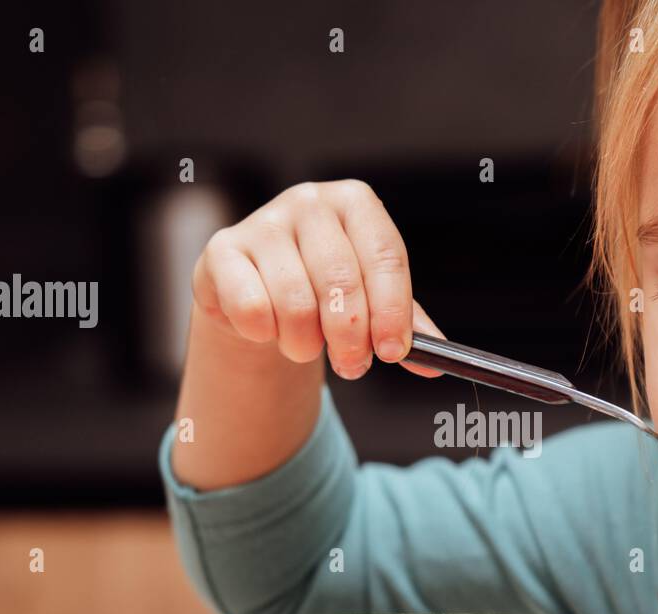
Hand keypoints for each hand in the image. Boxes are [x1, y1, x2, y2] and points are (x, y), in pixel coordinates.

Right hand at [190, 179, 445, 378]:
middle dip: (350, 337)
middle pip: (341, 279)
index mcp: (355, 204)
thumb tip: (434, 362)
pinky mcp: (222, 250)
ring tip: (306, 347)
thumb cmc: (320, 289)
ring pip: (295, 301)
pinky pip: (251, 307)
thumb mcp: (370, 299)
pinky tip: (268, 330)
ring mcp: (263, 222)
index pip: (384, 255)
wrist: (257, 291)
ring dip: (304, 343)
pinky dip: (265, 333)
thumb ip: (403, 325)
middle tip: (353, 366)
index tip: (393, 352)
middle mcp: (310, 202)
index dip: (392, 310)